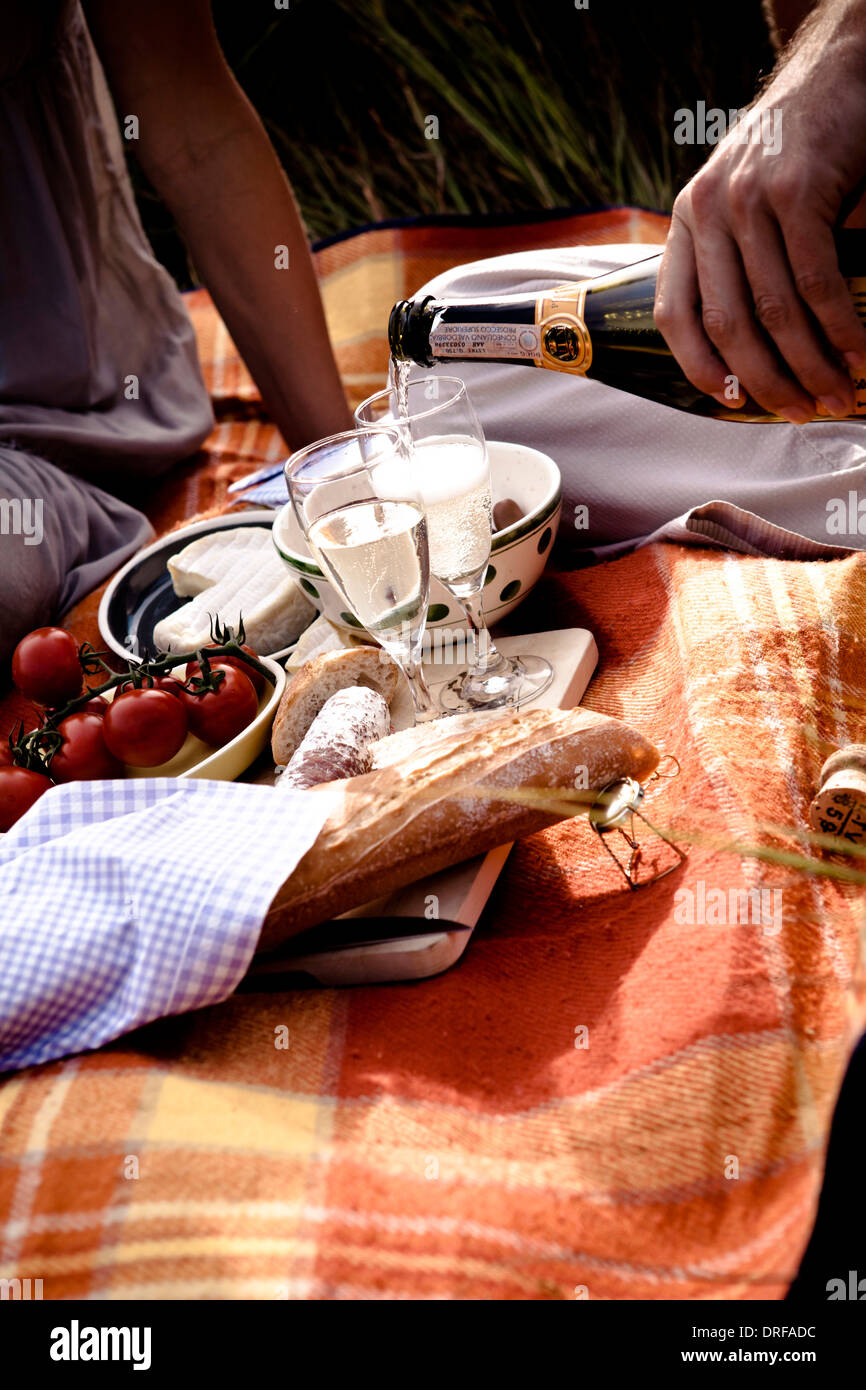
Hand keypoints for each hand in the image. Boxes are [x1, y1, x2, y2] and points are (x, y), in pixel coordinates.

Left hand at [655, 0, 865, 422]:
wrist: (835, 71)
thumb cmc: (794, 152)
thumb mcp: (742, 202)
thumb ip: (734, 262)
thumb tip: (753, 351)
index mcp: (685, 221)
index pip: (674, 313)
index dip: (699, 366)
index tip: (731, 401)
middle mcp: (707, 211)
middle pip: (728, 325)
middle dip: (766, 381)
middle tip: (800, 412)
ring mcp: (750, 200)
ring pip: (776, 311)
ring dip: (811, 364)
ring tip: (835, 395)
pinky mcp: (797, 193)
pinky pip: (817, 283)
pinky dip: (841, 328)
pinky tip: (857, 355)